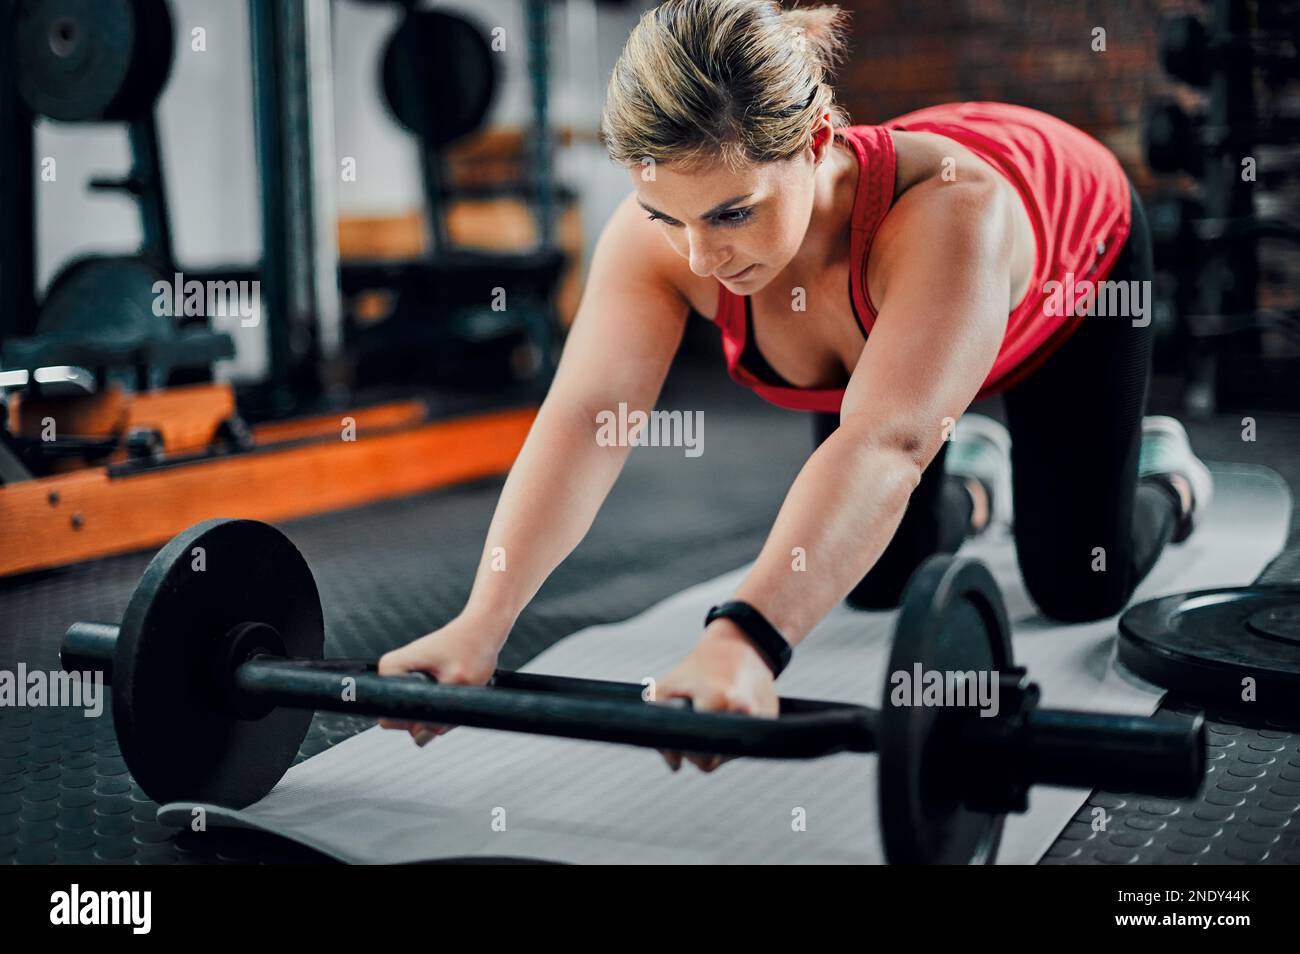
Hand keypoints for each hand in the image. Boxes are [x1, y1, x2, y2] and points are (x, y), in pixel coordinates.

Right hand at [376, 613, 505, 744]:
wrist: (482, 629)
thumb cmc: (472, 647)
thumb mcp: (458, 682)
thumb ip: (439, 715)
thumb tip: (421, 740)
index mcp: (391, 669)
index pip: (389, 718)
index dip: (416, 721)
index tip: (441, 697)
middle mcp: (392, 675)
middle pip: (401, 722)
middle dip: (429, 718)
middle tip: (454, 691)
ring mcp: (405, 681)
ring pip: (417, 718)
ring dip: (440, 713)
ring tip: (457, 686)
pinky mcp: (418, 685)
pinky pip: (427, 711)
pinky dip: (445, 708)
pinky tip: (458, 688)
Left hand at [652, 619, 778, 772]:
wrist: (740, 644)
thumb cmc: (699, 667)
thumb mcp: (668, 687)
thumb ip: (660, 727)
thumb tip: (675, 765)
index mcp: (717, 700)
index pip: (700, 755)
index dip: (686, 751)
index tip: (683, 738)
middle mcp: (744, 711)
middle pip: (715, 760)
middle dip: (700, 751)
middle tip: (694, 726)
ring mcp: (762, 716)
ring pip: (731, 754)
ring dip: (718, 745)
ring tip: (712, 717)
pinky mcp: (773, 717)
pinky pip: (748, 742)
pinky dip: (735, 734)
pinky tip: (729, 714)